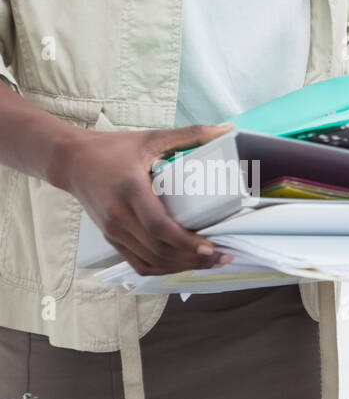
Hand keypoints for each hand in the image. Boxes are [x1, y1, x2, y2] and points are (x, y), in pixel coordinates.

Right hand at [52, 123, 235, 274]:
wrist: (71, 161)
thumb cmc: (113, 148)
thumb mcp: (151, 138)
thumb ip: (190, 134)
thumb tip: (227, 129)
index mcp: (130, 190)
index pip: (159, 227)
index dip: (186, 242)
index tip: (211, 248)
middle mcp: (119, 215)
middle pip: (159, 249)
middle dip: (194, 259)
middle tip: (222, 258)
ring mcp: (113, 231)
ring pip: (151, 261)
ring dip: (182, 266)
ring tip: (209, 264)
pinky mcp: (112, 239)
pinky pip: (140, 264)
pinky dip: (163, 269)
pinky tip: (183, 264)